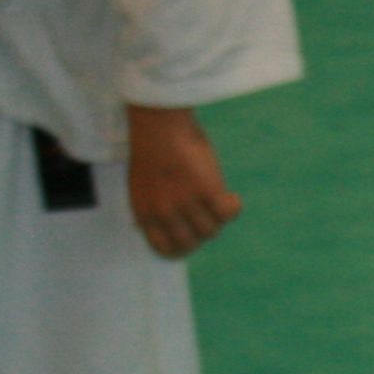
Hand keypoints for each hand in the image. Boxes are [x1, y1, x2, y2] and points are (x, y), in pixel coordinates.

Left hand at [122, 106, 242, 257]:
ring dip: (218, 216)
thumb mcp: (141, 186)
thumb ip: (151, 208)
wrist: (158, 125)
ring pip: (211, 229)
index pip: (164, 248)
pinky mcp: (206, 190)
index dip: (182, 246)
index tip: (193, 236)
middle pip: (191, 243)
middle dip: (202, 232)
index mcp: (144, 213)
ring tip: (218, 198)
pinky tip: (230, 196)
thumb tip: (151, 227)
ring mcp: (185, 203)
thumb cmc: (151, 149)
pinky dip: (233, 207)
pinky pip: (228, 213)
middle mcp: (164, 213)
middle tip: (208, 215)